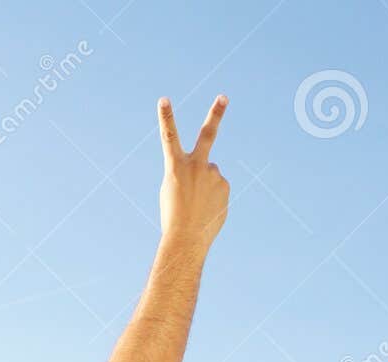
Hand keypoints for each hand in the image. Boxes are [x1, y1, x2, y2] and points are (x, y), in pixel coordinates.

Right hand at [157, 95, 229, 251]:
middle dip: (216, 113)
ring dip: (203, 185)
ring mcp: (213, 175)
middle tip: (224, 97)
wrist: (187, 238)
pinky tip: (205, 209)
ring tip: (196, 204)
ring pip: (209, 173)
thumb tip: (214, 169)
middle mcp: (197, 166)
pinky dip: (211, 196)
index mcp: (175, 166)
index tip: (163, 99)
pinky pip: (217, 186)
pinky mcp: (224, 185)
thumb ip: (191, 173)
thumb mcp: (172, 190)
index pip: (169, 137)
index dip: (166, 117)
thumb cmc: (172, 215)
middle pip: (207, 134)